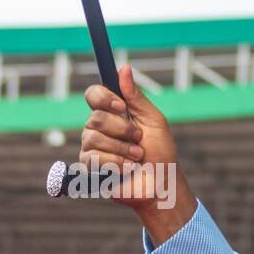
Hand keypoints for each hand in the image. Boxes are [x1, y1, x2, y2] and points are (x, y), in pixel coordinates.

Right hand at [79, 66, 194, 237]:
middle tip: (139, 141)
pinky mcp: (91, 168)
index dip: (102, 97)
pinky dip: (118, 164)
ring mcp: (92, 148)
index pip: (93, 95)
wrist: (163, 185)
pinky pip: (94, 158)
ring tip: (137, 158)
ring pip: (94, 138)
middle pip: (96, 118)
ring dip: (124, 150)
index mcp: (113, 115)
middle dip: (123, 130)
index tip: (120, 105)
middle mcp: (98, 129)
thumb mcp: (154, 121)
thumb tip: (124, 68)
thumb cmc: (161, 154)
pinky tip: (128, 170)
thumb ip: (136, 97)